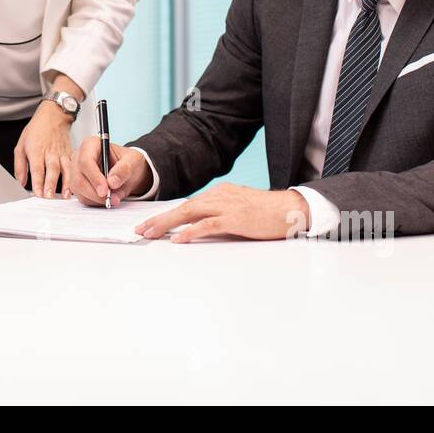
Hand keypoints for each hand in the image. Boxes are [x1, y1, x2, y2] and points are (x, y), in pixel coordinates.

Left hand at [13, 100, 74, 197]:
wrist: (53, 116)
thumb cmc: (37, 130)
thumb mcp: (21, 145)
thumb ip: (20, 165)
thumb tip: (21, 182)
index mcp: (36, 150)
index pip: (37, 169)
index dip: (37, 182)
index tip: (37, 194)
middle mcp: (49, 152)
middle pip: (51, 170)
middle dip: (50, 185)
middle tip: (48, 197)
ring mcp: (61, 153)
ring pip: (64, 169)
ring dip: (65, 183)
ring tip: (64, 196)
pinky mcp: (69, 154)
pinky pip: (72, 167)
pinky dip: (73, 177)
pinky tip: (74, 187)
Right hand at [70, 136, 149, 206]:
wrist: (128, 171)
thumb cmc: (129, 161)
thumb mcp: (133, 161)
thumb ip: (124, 169)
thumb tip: (112, 182)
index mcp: (91, 144)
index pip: (85, 161)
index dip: (94, 177)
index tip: (105, 190)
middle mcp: (80, 156)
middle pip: (78, 178)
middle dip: (94, 192)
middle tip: (111, 199)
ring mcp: (76, 171)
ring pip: (78, 189)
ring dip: (95, 199)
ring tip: (113, 199)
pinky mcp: (78, 184)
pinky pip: (82, 197)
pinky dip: (94, 202)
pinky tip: (106, 199)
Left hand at [134, 184, 310, 242]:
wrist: (292, 209)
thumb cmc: (268, 213)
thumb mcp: (239, 210)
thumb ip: (220, 216)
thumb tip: (199, 229)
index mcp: (219, 194)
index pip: (187, 204)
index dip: (166, 215)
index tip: (150, 224)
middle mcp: (219, 196)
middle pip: (182, 207)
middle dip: (158, 219)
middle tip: (141, 230)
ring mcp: (227, 206)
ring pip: (189, 213)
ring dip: (167, 224)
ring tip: (150, 234)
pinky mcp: (236, 219)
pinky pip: (208, 225)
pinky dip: (190, 231)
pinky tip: (178, 239)